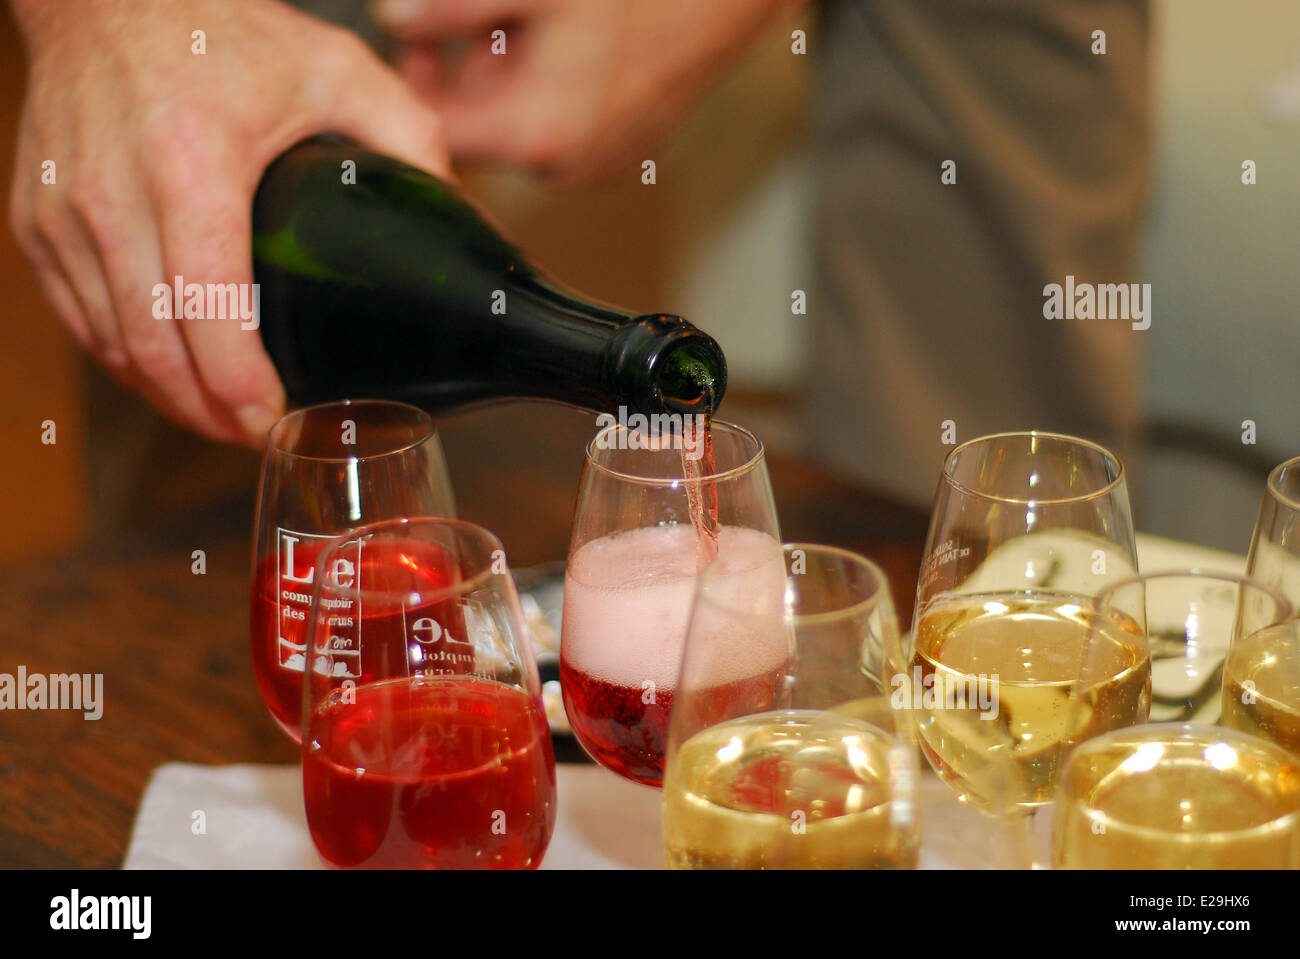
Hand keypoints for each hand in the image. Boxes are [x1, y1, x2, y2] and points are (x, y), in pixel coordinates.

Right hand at [9, 0, 449, 443]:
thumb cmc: (216, 28)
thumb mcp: (332, 66)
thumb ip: (406, 133)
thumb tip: (458, 206)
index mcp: (192, 166)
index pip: (206, 308)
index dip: (237, 386)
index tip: (273, 420)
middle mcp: (113, 196)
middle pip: (153, 349)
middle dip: (207, 413)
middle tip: (257, 435)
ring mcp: (61, 213)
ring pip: (111, 346)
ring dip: (167, 396)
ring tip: (220, 414)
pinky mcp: (34, 222)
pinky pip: (79, 320)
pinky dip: (125, 358)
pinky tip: (169, 371)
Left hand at [372, 0, 793, 179]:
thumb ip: (448, 8)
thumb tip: (392, 20)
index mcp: (537, 136)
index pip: (439, 133)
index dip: (414, 84)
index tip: (415, 40)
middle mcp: (569, 167)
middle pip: (482, 131)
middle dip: (466, 73)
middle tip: (473, 18)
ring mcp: (602, 164)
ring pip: (523, 127)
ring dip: (508, 78)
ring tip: (528, 22)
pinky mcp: (628, 153)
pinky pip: (567, 128)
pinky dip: (552, 89)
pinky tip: (570, 44)